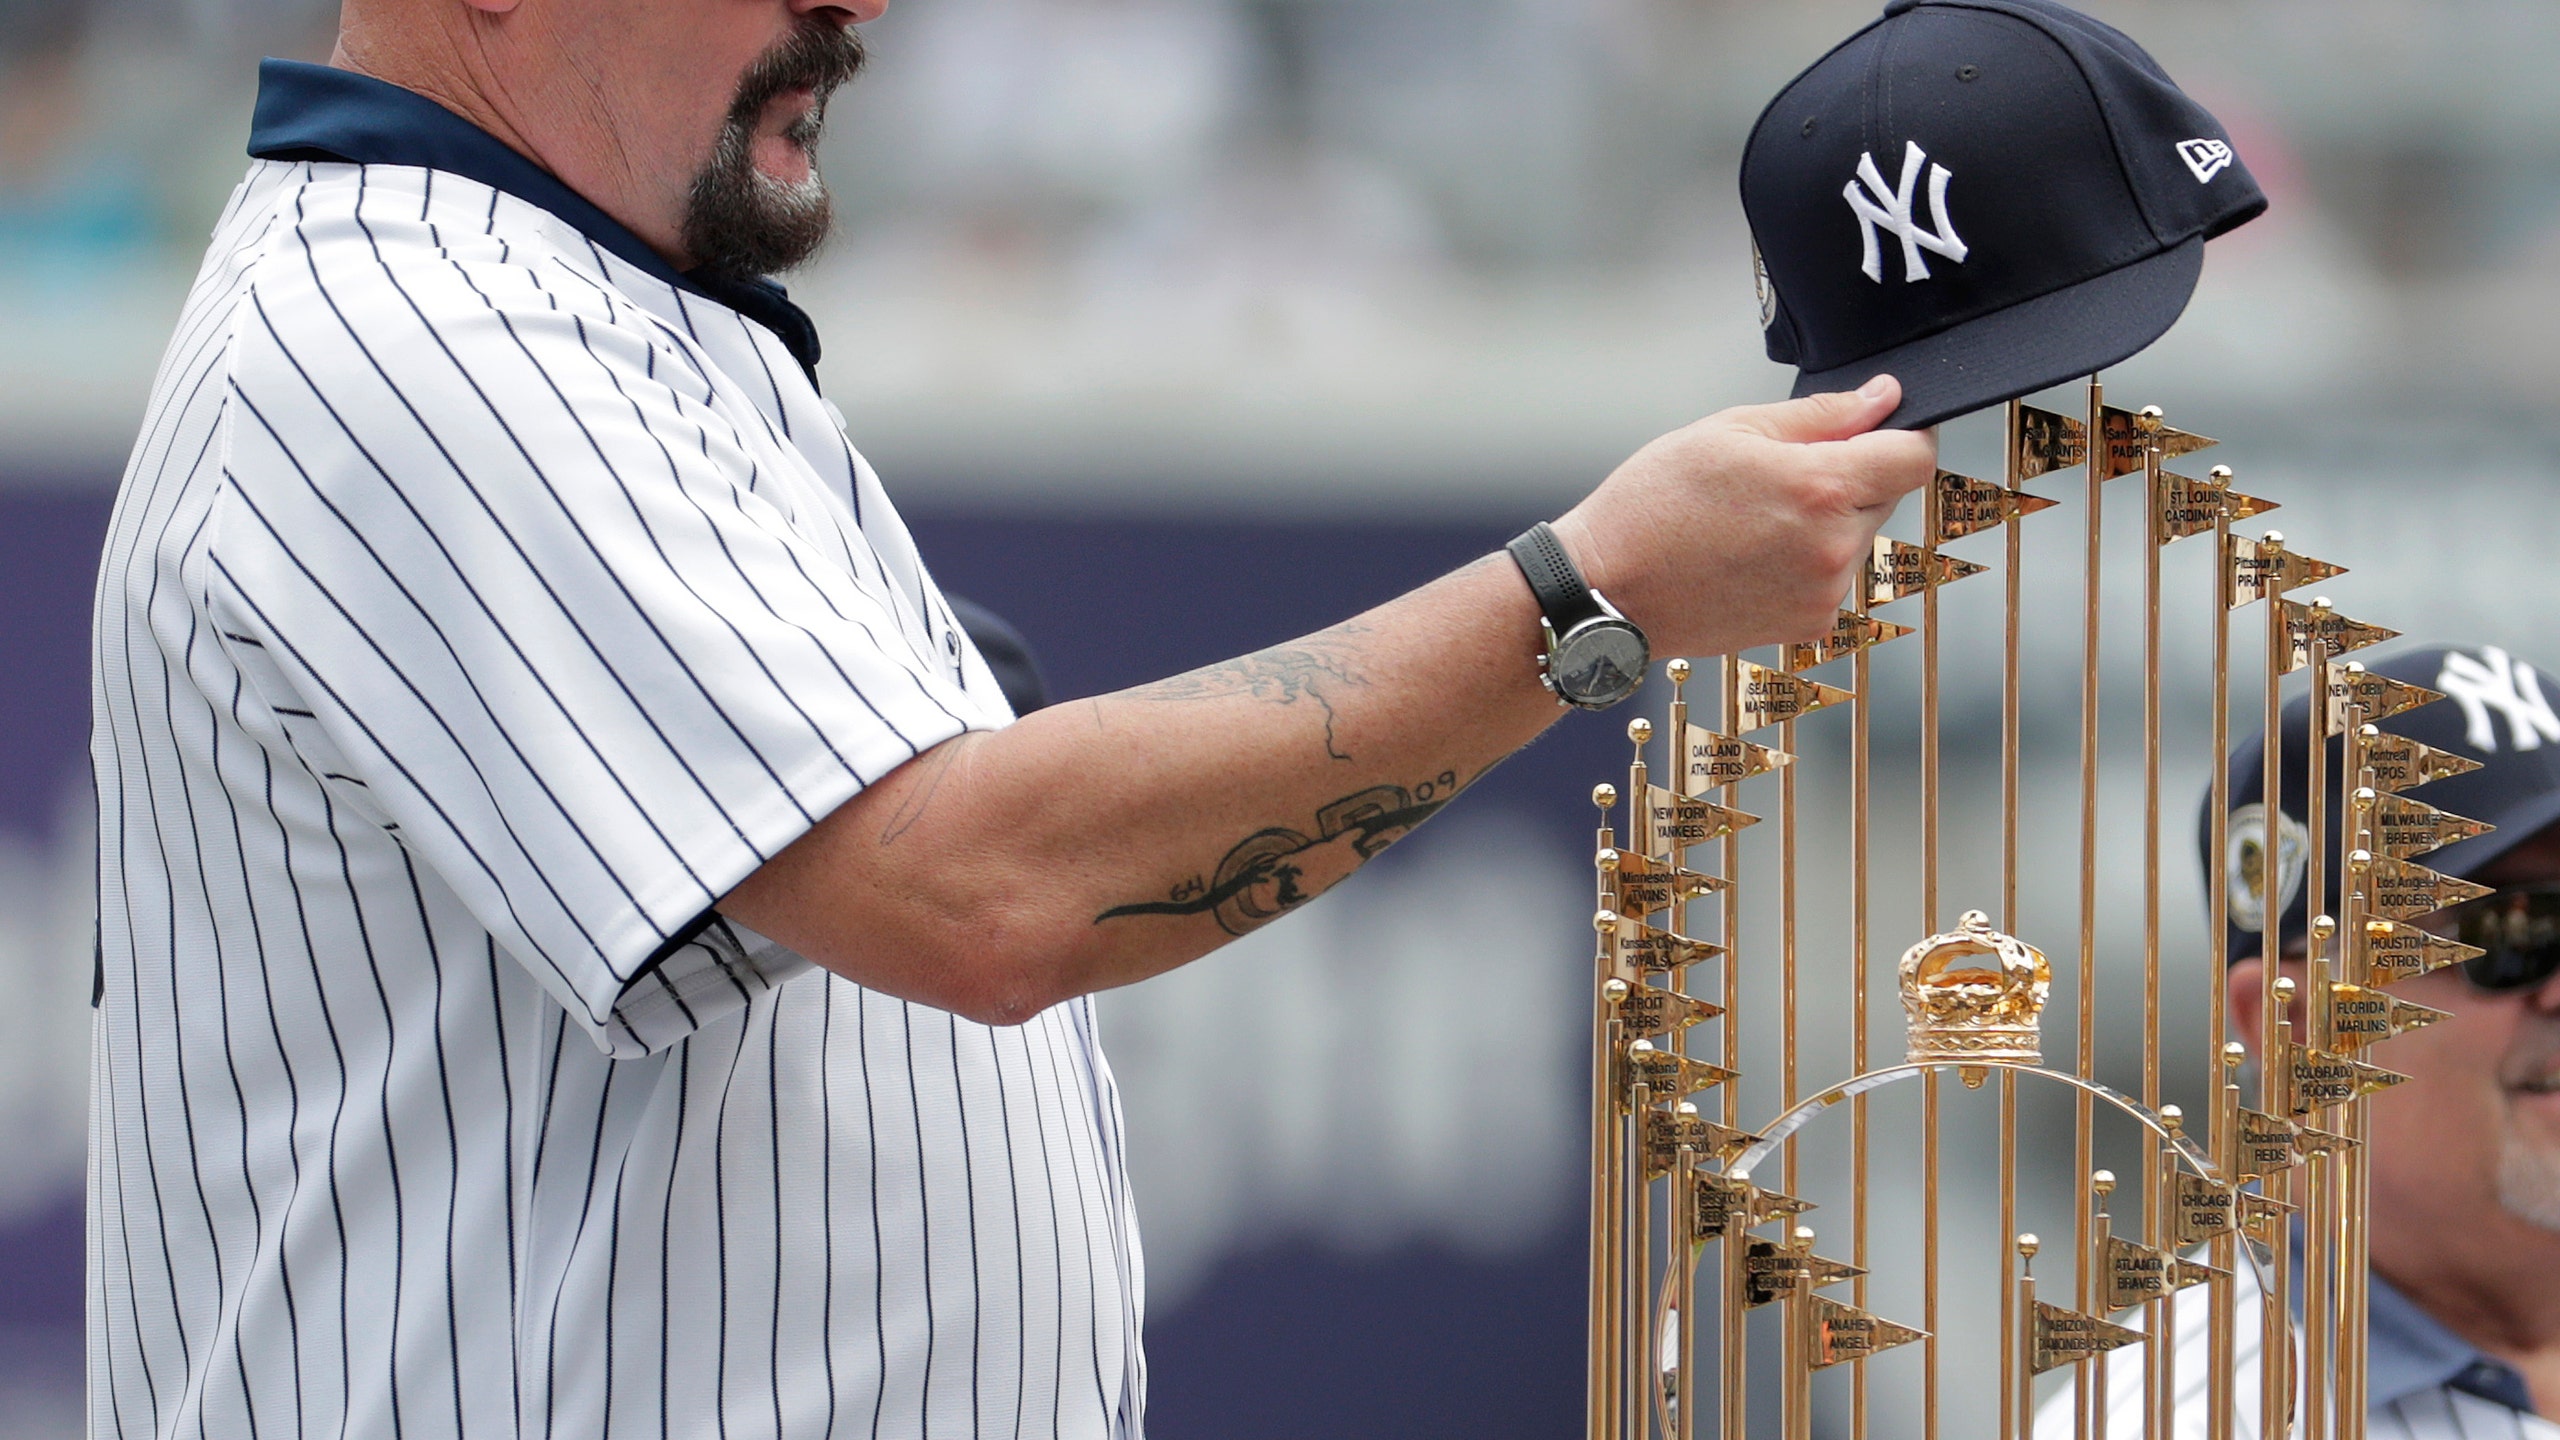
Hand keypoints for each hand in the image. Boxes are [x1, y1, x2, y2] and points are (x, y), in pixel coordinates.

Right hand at [1553, 375, 1935, 657]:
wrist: (1608, 590)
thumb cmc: (1652, 506)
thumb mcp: (1729, 431)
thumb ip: (1820, 414)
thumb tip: (1881, 398)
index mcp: (1819, 488)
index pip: (1914, 457)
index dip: (1906, 433)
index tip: (1884, 427)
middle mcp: (1832, 546)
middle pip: (1888, 495)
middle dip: (1853, 475)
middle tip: (1782, 474)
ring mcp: (1823, 592)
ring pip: (1859, 537)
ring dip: (1829, 520)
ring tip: (1755, 519)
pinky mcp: (1807, 623)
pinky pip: (1833, 576)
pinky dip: (1808, 560)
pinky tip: (1753, 553)